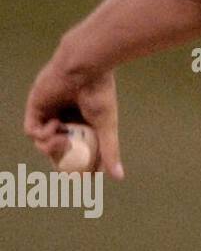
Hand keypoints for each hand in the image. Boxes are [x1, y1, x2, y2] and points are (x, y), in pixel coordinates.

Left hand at [23, 49, 123, 179]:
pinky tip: (54, 126)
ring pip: (43, 143)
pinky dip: (41, 134)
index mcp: (84, 123)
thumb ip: (110, 151)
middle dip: (62, 160)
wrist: (84, 71)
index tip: (84, 179)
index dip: (79, 165)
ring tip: (62, 140)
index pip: (78, 149)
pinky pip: (32, 131)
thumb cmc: (99, 95)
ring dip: (51, 148)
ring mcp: (50, 114)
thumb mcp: (107, 128)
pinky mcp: (35, 108)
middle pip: (59, 150)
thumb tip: (119, 177)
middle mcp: (66, 119)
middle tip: (68, 168)